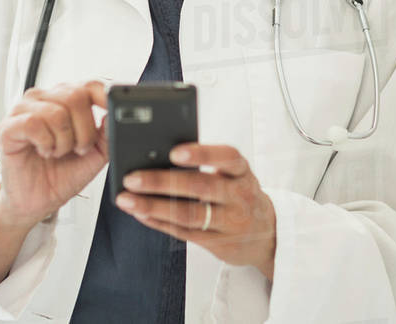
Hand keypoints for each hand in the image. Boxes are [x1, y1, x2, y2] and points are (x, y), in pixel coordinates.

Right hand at [0, 81, 109, 227]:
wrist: (36, 202)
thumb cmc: (61, 175)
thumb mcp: (95, 155)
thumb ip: (107, 133)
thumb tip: (114, 114)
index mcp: (66, 101)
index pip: (90, 85)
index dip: (105, 97)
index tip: (114, 112)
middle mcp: (45, 100)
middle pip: (76, 95)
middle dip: (85, 130)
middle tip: (79, 149)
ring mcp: (24, 111)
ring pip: (56, 111)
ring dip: (65, 140)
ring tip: (58, 152)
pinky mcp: (8, 127)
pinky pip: (34, 123)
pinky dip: (46, 142)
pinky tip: (45, 151)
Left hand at [115, 144, 276, 280]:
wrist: (267, 233)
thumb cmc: (240, 193)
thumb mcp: (234, 174)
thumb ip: (208, 164)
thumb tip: (160, 152)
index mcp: (242, 171)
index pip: (227, 157)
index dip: (202, 154)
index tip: (175, 151)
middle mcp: (239, 195)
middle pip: (200, 187)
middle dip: (162, 181)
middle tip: (133, 178)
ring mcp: (230, 222)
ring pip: (189, 214)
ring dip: (153, 206)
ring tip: (127, 199)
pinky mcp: (218, 243)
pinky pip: (184, 232)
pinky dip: (159, 222)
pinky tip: (140, 213)